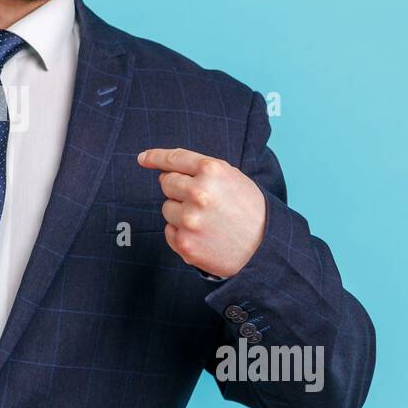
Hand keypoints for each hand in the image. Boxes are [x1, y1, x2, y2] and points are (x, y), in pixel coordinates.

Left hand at [136, 147, 265, 277]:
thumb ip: (202, 171)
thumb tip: (165, 171)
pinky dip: (181, 233)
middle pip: (166, 183)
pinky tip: (203, 236)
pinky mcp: (185, 243)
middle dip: (177, 189)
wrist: (265, 250)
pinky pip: (169, 231)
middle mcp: (199, 192)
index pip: (174, 159)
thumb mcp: (233, 179)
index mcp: (212, 171)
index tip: (143, 158)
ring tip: (207, 221)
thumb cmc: (250, 211)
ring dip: (180, 212)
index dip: (155, 157)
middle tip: (200, 201)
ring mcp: (189, 219)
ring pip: (167, 208)